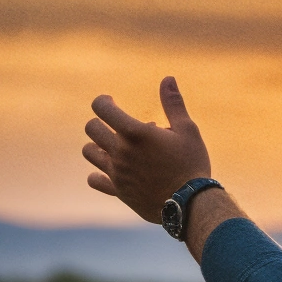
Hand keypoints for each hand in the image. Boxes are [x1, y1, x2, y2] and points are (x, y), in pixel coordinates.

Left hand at [84, 76, 212, 224]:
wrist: (190, 204)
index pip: (101, 108)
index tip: (112, 102)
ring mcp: (117, 172)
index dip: (104, 101)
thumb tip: (168, 78)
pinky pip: (95, 180)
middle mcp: (120, 152)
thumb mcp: (188, 130)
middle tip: (117, 126)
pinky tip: (111, 171)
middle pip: (91, 128)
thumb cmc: (192, 164)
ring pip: (89, 152)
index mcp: (135, 133)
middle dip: (102, 122)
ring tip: (114, 147)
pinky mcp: (118, 191)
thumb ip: (173, 104)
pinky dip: (99, 174)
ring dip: (97, 145)